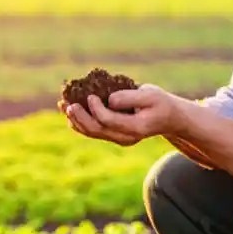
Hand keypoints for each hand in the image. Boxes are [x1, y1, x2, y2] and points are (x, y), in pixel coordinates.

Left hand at [59, 83, 185, 146]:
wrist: (169, 118)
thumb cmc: (160, 103)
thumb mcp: (151, 94)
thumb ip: (131, 97)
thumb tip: (109, 100)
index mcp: (136, 128)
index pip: (109, 121)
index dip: (96, 109)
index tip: (90, 96)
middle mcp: (126, 137)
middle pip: (97, 130)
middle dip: (80, 117)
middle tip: (68, 105)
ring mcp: (119, 138)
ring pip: (93, 133)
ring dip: (76, 120)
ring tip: (63, 106)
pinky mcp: (114, 134)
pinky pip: (94, 131)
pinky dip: (80, 122)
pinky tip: (70, 112)